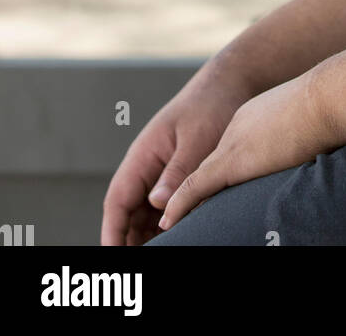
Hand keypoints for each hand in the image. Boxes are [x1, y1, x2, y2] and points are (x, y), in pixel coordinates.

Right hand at [100, 63, 256, 245]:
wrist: (232, 81)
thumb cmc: (212, 104)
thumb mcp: (197, 139)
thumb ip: (178, 171)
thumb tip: (156, 204)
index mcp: (143, 154)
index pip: (117, 200)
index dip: (112, 231)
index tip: (113, 255)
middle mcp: (147, 164)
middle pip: (128, 212)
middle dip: (128, 239)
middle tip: (142, 263)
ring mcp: (162, 169)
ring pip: (145, 211)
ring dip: (148, 234)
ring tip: (162, 253)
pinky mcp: (179, 172)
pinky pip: (165, 204)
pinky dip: (166, 222)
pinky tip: (178, 235)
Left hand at [157, 70, 337, 233]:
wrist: (327, 97)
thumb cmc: (333, 109)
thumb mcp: (314, 121)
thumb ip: (304, 137)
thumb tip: (318, 151)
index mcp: (256, 118)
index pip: (235, 150)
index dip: (229, 172)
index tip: (225, 188)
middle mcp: (238, 127)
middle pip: (215, 165)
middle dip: (202, 190)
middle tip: (189, 214)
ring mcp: (233, 143)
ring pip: (202, 179)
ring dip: (189, 202)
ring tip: (179, 222)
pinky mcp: (232, 161)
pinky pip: (196, 188)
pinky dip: (181, 206)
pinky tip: (170, 221)